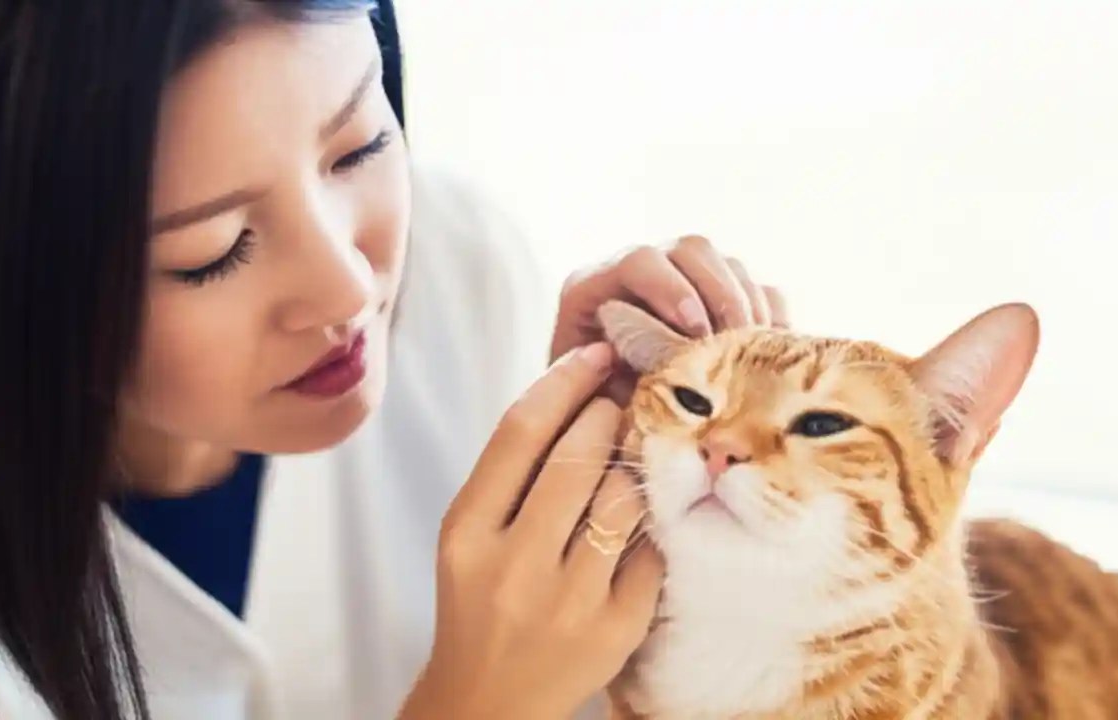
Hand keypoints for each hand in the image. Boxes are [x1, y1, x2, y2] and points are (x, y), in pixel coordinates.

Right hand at [400, 343, 663, 719]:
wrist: (487, 701)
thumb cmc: (480, 601)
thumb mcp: (470, 538)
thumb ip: (511, 474)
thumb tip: (576, 392)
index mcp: (466, 533)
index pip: (520, 433)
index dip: (564, 381)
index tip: (596, 353)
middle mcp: (513, 565)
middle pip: (576, 457)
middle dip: (608, 414)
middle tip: (621, 401)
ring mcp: (568, 600)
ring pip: (622, 498)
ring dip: (633, 466)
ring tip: (630, 463)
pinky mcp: (614, 629)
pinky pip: (650, 549)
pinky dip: (649, 530)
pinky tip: (639, 527)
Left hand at [550, 235, 787, 400]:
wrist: (603, 417)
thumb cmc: (589, 407)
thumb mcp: (592, 394)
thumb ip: (617, 376)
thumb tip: (662, 364)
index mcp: (596, 286)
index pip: (640, 263)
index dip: (671, 290)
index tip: (694, 331)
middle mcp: (644, 271)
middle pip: (693, 250)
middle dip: (720, 295)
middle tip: (732, 341)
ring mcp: (686, 280)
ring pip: (729, 266)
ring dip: (749, 308)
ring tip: (754, 354)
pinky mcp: (721, 299)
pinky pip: (759, 289)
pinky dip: (772, 316)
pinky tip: (773, 352)